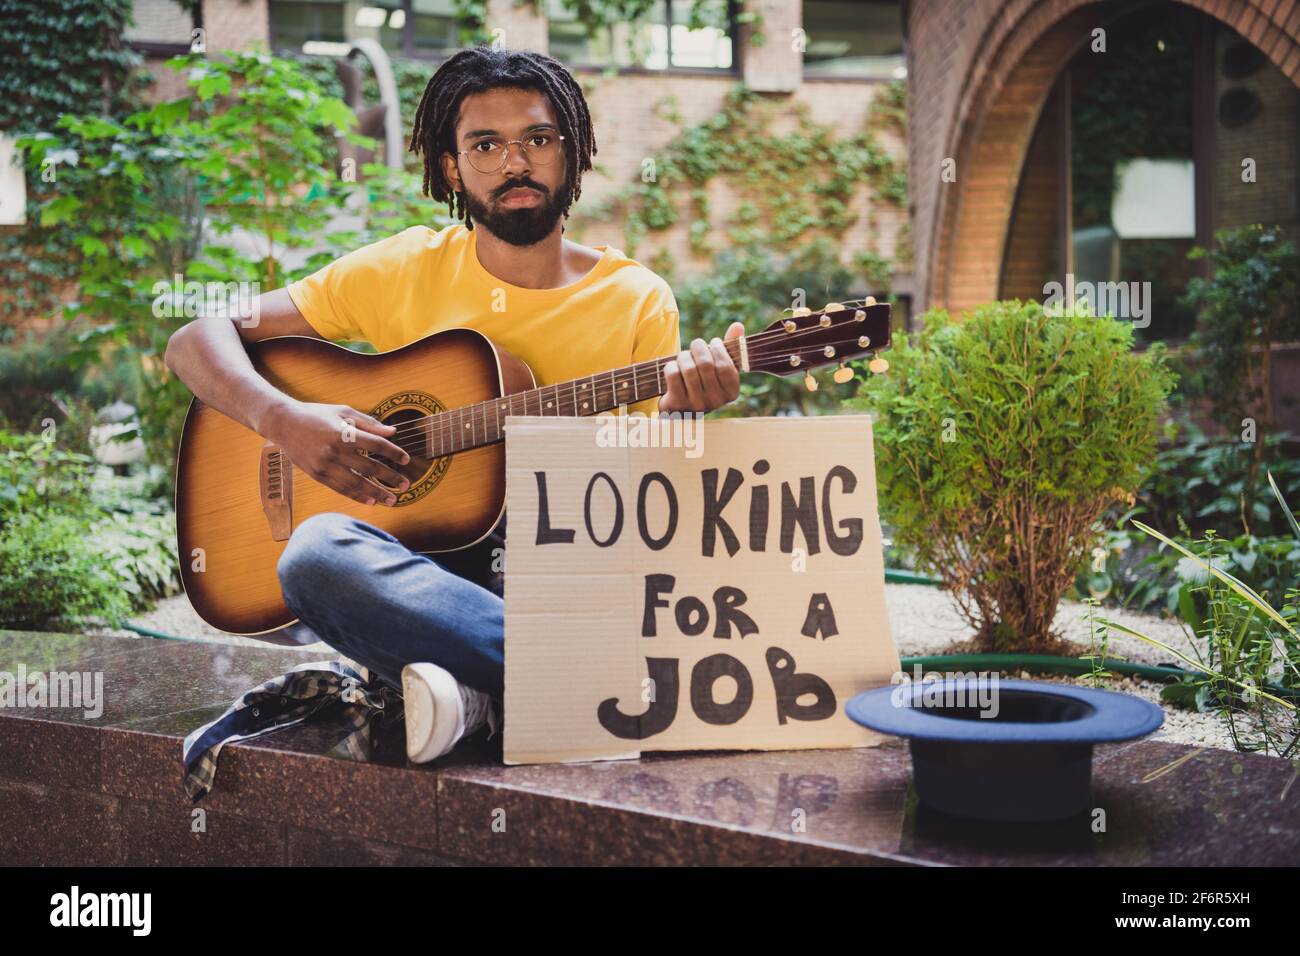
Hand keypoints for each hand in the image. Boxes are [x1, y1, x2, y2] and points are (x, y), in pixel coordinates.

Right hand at [264, 400, 411, 505]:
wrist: (284, 423)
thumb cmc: (316, 414)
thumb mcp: (343, 412)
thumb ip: (369, 423)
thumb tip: (393, 432)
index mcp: (344, 432)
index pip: (376, 444)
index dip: (393, 453)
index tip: (406, 460)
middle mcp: (335, 450)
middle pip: (369, 467)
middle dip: (390, 478)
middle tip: (406, 486)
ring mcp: (325, 465)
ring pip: (356, 483)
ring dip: (376, 493)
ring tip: (392, 500)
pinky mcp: (317, 475)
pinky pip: (340, 489)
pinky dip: (356, 496)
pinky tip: (370, 501)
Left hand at [657, 321, 743, 413]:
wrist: (682, 409)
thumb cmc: (704, 382)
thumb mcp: (719, 367)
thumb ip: (730, 348)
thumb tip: (738, 325)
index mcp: (731, 393)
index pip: (726, 366)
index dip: (718, 349)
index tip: (714, 343)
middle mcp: (715, 401)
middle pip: (706, 364)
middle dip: (698, 348)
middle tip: (696, 345)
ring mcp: (696, 404)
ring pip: (688, 369)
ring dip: (684, 356)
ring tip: (684, 356)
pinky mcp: (677, 404)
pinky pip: (673, 375)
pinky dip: (671, 366)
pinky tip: (673, 368)